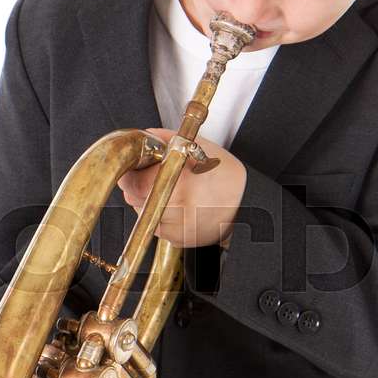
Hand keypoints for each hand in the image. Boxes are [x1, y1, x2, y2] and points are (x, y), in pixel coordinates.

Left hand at [116, 127, 246, 247]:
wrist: (248, 202)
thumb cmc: (225, 174)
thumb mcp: (197, 146)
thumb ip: (165, 139)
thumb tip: (143, 138)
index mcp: (176, 183)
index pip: (131, 184)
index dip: (130, 175)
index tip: (133, 170)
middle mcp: (174, 209)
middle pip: (134, 199)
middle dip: (140, 187)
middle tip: (156, 177)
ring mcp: (176, 228)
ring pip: (143, 214)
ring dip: (150, 202)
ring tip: (173, 192)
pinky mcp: (179, 240)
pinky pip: (157, 227)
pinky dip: (162, 216)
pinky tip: (179, 206)